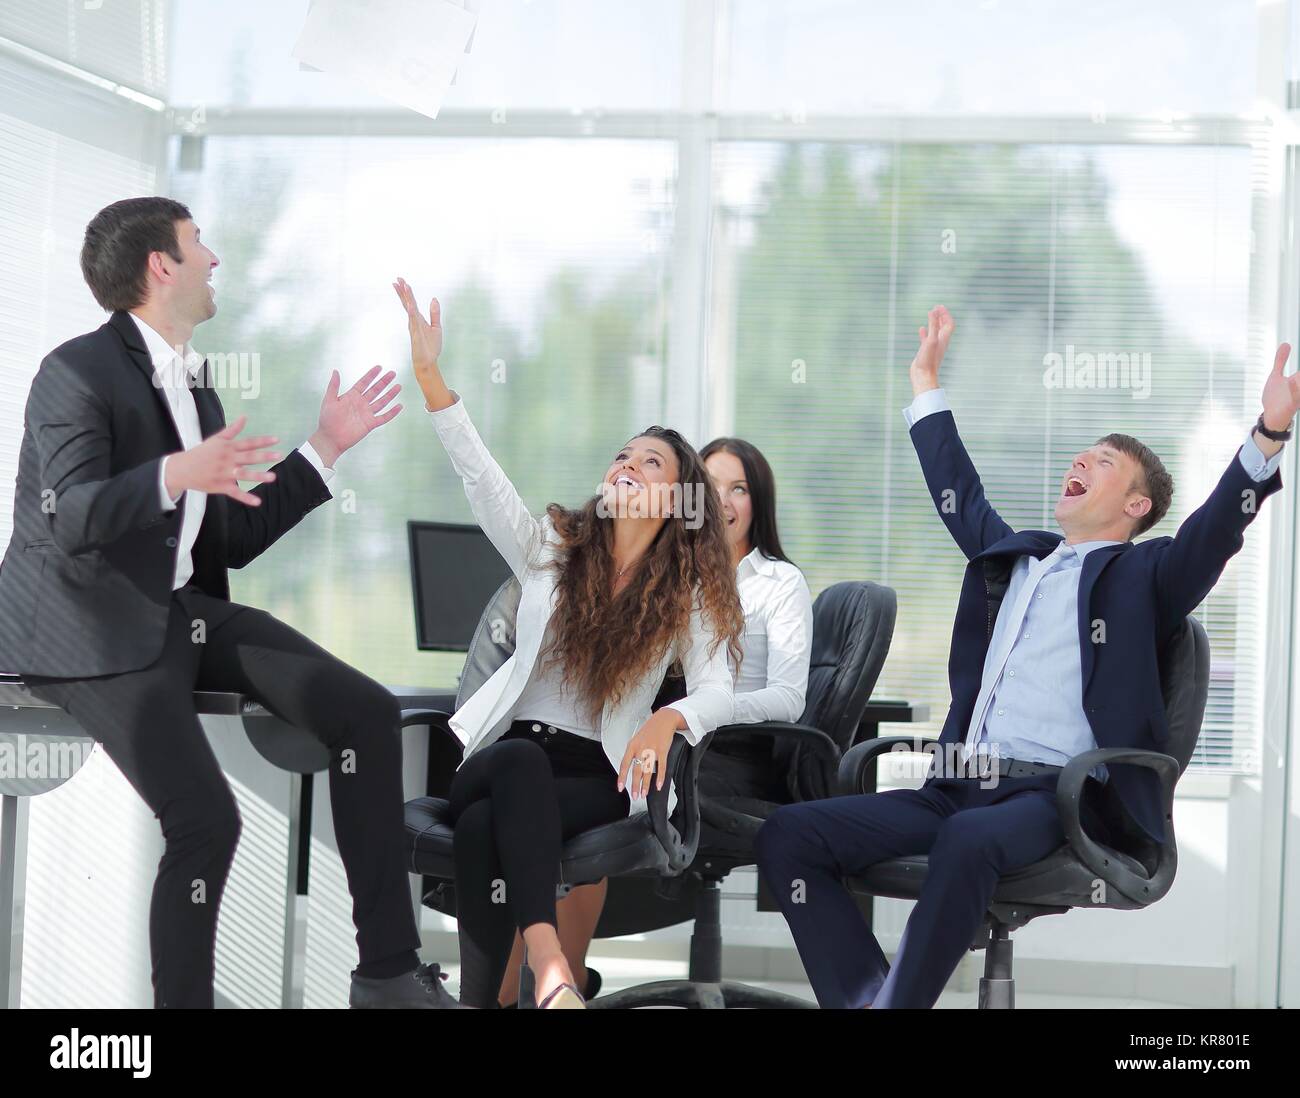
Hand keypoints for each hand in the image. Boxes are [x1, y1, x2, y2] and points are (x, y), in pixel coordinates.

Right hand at [165, 416, 279, 506]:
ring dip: (258, 476)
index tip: (276, 440)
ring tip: (273, 477)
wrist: (182, 469)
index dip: (262, 441)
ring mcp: (225, 473)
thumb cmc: (201, 453)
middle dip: (264, 457)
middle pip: (248, 457)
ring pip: (243, 474)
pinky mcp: (221, 486)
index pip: (248, 443)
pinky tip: (258, 501)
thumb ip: (232, 429)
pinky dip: (246, 498)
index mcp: (228, 447)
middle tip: (279, 456)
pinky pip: (235, 492)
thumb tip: (245, 417)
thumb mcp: (216, 439)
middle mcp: (228, 459)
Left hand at [310, 365, 402, 465]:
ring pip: (382, 402)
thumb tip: (336, 371)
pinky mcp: (370, 424)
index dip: (371, 375)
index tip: (379, 367)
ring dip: (390, 394)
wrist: (330, 438)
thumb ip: (333, 386)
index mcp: (351, 396)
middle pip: (375, 390)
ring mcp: (366, 413)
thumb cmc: (327, 419)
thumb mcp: (329, 400)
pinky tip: (399, 406)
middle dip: (384, 382)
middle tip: (393, 373)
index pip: (364, 383)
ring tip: (398, 386)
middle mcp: (361, 403)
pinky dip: (392, 413)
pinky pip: (384, 417)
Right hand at [393, 277, 452, 410]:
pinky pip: (414, 322)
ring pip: (410, 309)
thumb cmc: (431, 347)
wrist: (428, 362)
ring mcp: (414, 327)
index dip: (406, 292)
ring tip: (404, 286)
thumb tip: (434, 299)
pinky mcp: (417, 335)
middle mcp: (413, 321)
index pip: (410, 302)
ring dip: (407, 298)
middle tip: (397, 279)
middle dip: (402, 291)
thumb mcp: (436, 327)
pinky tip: (411, 305)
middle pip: (407, 303)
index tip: (401, 281)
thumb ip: (435, 313)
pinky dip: (412, 313)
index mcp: (418, 319)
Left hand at [617, 709, 678, 800]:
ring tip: (644, 794)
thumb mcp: (637, 739)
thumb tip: (632, 769)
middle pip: (636, 770)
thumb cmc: (650, 730)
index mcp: (632, 746)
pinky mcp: (663, 750)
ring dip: (646, 784)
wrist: (664, 719)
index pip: (624, 764)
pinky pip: (662, 767)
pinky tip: (659, 785)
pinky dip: (660, 777)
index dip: (622, 777)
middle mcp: (641, 748)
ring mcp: (652, 749)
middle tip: (635, 796)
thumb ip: (634, 753)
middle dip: (635, 785)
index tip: (620, 788)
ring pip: (648, 771)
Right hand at [909, 305, 954, 395]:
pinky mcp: (925, 352)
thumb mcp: (931, 340)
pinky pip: (926, 339)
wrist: (923, 377)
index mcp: (943, 339)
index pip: (949, 323)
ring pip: (936, 332)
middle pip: (944, 327)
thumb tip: (933, 310)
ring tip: (930, 315)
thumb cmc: (928, 360)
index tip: (939, 306)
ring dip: (934, 323)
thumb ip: (933, 325)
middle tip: (937, 307)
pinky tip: (921, 329)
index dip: (945, 314)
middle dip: (942, 316)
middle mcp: (940, 342)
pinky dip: (925, 332)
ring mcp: (933, 347)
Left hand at [1260, 342, 1296, 433]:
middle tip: (1297, 373)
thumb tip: (1286, 344)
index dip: (1299, 371)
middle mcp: (1299, 386)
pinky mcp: (1291, 405)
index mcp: (1298, 378)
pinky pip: (1297, 398)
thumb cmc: (1275, 397)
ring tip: (1296, 376)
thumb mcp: (1276, 376)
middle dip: (1299, 375)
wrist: (1271, 417)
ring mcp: (1297, 395)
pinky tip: (1291, 380)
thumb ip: (1280, 361)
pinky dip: (1295, 390)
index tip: (1297, 370)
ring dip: (1298, 381)